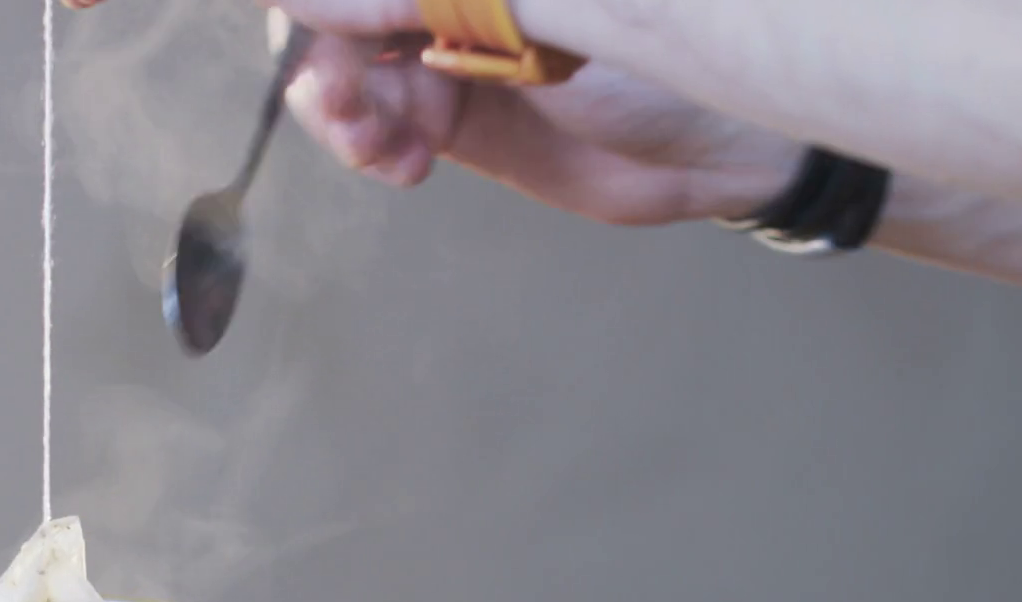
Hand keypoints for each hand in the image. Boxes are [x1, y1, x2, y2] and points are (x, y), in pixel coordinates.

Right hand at [280, 18, 801, 225]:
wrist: (721, 137)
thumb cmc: (657, 55)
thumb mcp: (545, 14)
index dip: (316, 2)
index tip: (300, 23)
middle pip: (339, 13)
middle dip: (324, 54)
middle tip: (346, 101)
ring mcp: (445, 52)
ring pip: (349, 70)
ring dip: (342, 109)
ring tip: (378, 145)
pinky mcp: (453, 119)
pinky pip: (381, 127)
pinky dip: (372, 148)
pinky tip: (404, 165)